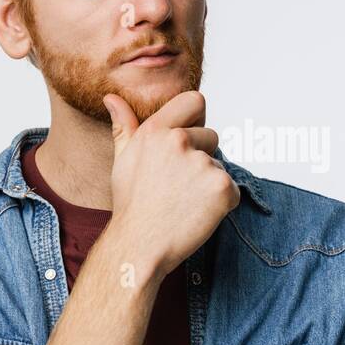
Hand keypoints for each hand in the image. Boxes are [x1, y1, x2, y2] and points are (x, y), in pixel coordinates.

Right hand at [103, 90, 240, 279]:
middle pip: (211, 137)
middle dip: (200, 159)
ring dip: (208, 185)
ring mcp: (202, 164)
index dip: (195, 120)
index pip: (195, 101)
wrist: (138, 246)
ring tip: (182, 204)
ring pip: (219, 167)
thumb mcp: (122, 160)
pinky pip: (232, 191)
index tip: (184, 144)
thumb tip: (111, 97)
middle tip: (176, 187)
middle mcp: (178, 141)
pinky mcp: (222, 187)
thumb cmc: (131, 204)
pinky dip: (220, 205)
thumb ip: (124, 126)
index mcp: (155, 131)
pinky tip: (195, 215)